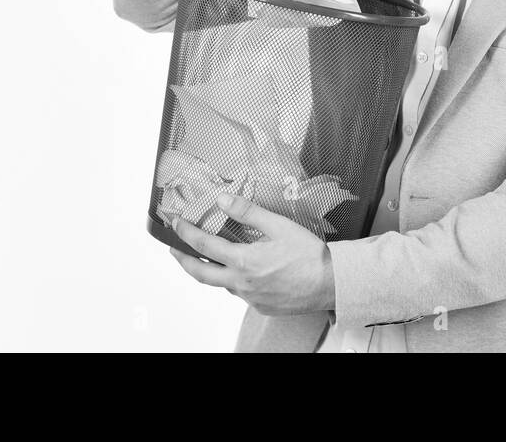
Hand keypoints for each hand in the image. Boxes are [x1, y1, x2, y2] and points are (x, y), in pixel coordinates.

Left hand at [168, 193, 335, 316]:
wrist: (331, 283)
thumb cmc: (310, 256)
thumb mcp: (279, 225)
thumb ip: (248, 212)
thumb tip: (223, 199)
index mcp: (244, 261)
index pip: (204, 246)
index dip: (186, 233)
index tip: (176, 223)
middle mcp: (242, 283)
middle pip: (201, 274)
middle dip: (183, 261)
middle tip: (174, 250)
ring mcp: (250, 298)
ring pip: (221, 284)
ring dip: (209, 271)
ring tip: (206, 258)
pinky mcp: (261, 306)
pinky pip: (239, 293)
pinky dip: (233, 280)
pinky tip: (241, 271)